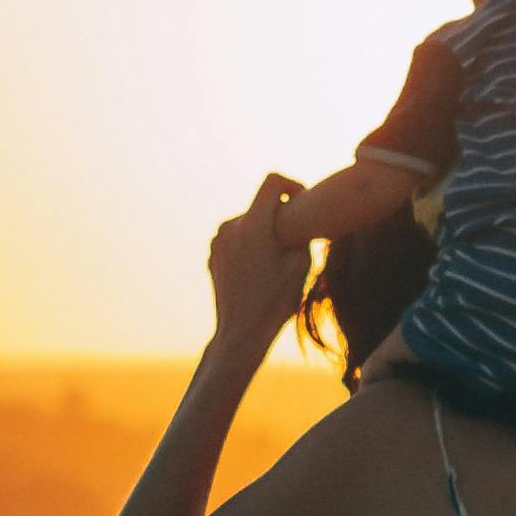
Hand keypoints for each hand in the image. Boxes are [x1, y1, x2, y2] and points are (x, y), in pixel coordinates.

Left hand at [209, 174, 307, 343]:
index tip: (302, 199)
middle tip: (296, 236)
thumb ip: (302, 232)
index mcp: (252, 225)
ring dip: (264, 230)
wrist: (241, 333)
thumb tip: (299, 218)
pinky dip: (250, 244)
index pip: (272, 181)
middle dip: (279, 214)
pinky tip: (260, 270)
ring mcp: (217, 241)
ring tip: (277, 257)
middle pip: (260, 204)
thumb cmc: (275, 301)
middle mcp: (230, 227)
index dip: (291, 183)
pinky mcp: (213, 255)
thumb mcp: (302, 265)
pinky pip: (236, 238)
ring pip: (248, 221)